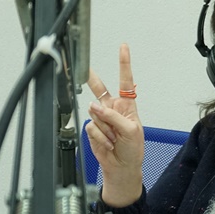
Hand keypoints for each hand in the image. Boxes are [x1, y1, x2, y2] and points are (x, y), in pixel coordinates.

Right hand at [86, 43, 144, 206]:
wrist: (122, 166)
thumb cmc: (132, 148)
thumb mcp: (131, 130)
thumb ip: (114, 117)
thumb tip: (95, 106)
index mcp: (127, 105)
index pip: (125, 80)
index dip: (124, 63)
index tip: (123, 47)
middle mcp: (112, 108)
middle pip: (99, 89)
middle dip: (90, 77)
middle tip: (82, 65)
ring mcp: (101, 118)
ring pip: (95, 113)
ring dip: (106, 128)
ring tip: (114, 138)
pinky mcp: (93, 128)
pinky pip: (92, 126)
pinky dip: (101, 136)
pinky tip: (108, 142)